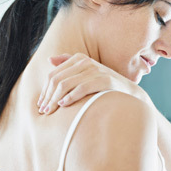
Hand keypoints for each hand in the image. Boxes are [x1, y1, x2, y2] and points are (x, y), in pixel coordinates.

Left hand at [37, 53, 151, 113]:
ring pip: (66, 84)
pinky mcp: (104, 80)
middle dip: (48, 96)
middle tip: (44, 111)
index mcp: (79, 59)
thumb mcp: (87, 72)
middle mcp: (86, 62)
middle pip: (57, 79)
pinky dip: (70, 97)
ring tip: (51, 111)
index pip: (54, 74)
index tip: (41, 104)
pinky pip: (81, 88)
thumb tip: (50, 59)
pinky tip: (64, 105)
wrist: (129, 93)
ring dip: (55, 99)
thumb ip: (69, 64)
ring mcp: (96, 70)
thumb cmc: (104, 86)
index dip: (45, 90)